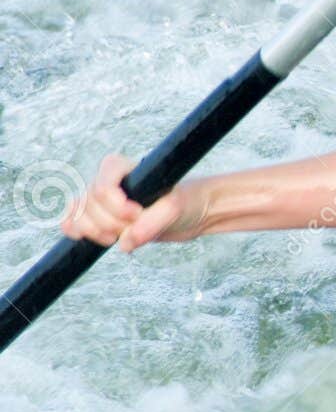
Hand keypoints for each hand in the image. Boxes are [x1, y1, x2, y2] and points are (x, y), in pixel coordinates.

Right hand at [60, 154, 209, 252]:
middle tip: (136, 227)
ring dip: (96, 232)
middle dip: (112, 224)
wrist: (188, 212)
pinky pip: (71, 223)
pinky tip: (100, 238)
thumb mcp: (175, 209)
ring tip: (120, 237)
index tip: (138, 214)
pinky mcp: (95, 215)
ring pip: (77, 216)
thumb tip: (124, 244)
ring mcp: (96, 198)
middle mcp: (104, 180)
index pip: (102, 188)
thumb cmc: (183, 202)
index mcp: (121, 167)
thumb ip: (152, 224)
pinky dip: (79, 233)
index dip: (116, 208)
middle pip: (89, 206)